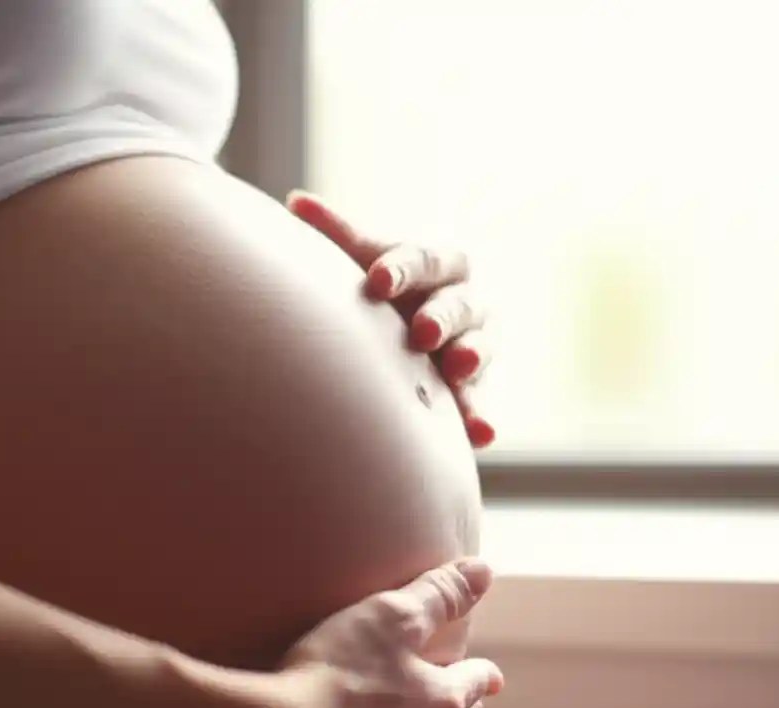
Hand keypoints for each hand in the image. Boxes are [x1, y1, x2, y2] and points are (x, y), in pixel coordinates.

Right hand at [278, 558, 503, 707]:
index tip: (491, 673)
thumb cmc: (340, 673)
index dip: (483, 671)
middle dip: (458, 698)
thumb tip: (482, 572)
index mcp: (444, 700)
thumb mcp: (393, 617)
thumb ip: (439, 594)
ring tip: (414, 706)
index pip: (477, 682)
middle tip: (459, 691)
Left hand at [287, 191, 495, 447]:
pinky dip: (481, 419)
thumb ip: (337, 233)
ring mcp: (473, 344)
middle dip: (443, 316)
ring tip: (458, 370)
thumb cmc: (382, 284)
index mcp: (439, 261)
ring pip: (479, 349)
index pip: (425, 258)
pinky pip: (480, 404)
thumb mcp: (363, 258)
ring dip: (472, 359)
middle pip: (460, 304)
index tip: (377, 280)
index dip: (403, 268)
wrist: (405, 324)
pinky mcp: (472, 388)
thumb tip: (296, 201)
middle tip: (421, 332)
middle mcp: (465, 300)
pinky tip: (481, 436)